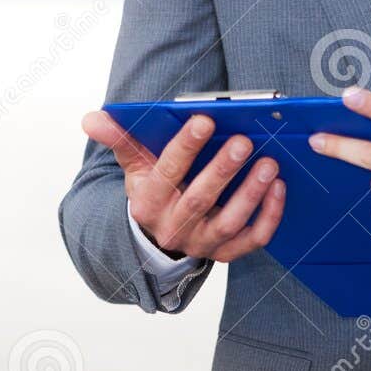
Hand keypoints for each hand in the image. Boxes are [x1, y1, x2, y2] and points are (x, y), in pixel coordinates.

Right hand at [81, 110, 284, 262]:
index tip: (204, 119)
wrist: (158, 236)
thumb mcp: (135, 166)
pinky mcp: (226, 252)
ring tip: (270, 164)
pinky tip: (279, 189)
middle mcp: (173, 227)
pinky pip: (252, 240)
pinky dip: (269, 217)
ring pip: (228, 222)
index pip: (165, 173)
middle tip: (243, 141)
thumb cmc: (154, 189)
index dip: (185, 147)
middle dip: (222, 170)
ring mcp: (201, 243)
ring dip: (250, 194)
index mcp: (147, 202)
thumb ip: (120, 139)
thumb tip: (92, 118)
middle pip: (199, 199)